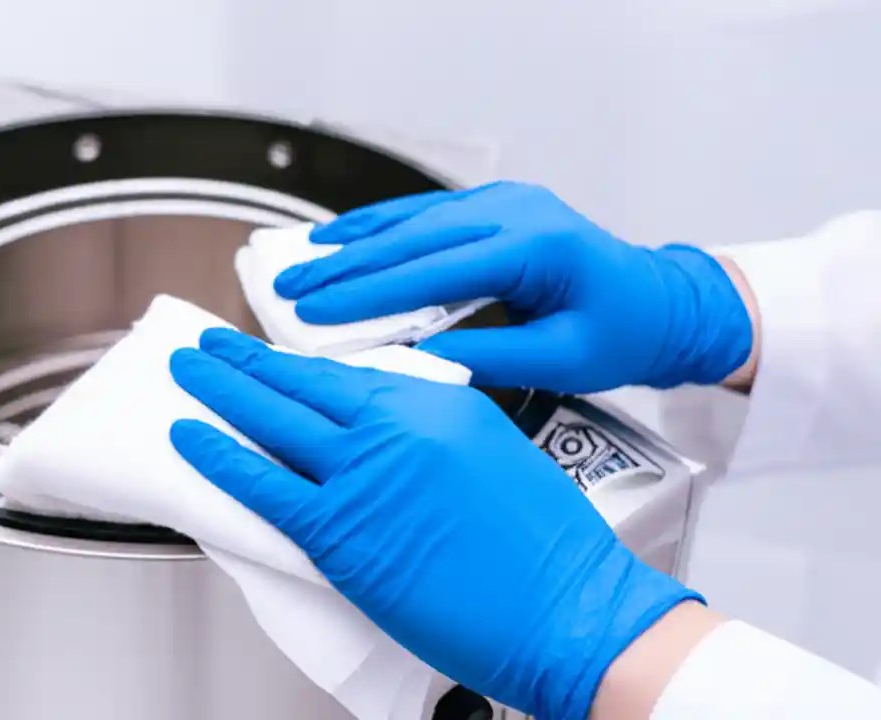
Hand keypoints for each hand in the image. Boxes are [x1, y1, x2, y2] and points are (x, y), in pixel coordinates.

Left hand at [169, 328, 700, 719]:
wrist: (566, 609)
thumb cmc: (546, 548)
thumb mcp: (495, 453)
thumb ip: (433, 432)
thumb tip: (378, 433)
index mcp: (439, 400)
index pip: (347, 373)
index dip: (297, 365)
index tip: (268, 356)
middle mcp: (396, 425)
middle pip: (300, 383)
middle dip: (244, 361)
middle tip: (208, 345)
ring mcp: (363, 474)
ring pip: (272, 420)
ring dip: (220, 392)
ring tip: (188, 371)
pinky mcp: (340, 530)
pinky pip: (262, 483)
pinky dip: (219, 456)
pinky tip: (191, 435)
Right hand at [272, 182, 753, 392]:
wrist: (662, 301)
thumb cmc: (622, 332)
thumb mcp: (563, 359)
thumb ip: (490, 356)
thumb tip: (416, 360)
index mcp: (534, 246)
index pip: (432, 270)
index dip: (367, 292)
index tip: (315, 310)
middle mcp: (514, 211)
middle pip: (410, 238)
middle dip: (343, 266)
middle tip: (287, 287)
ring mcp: (504, 201)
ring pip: (411, 219)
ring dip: (352, 242)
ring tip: (299, 261)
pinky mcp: (496, 205)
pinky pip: (427, 213)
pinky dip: (380, 226)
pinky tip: (343, 238)